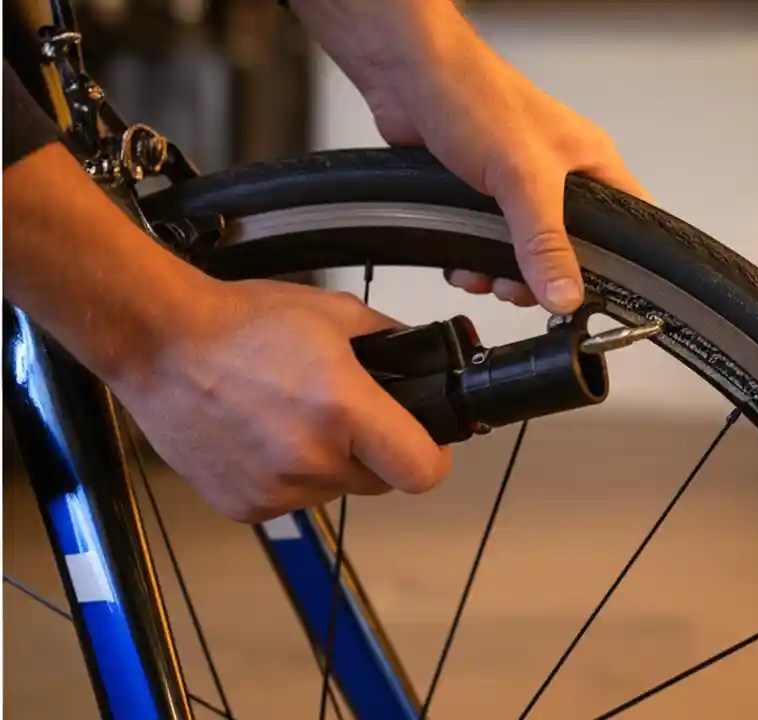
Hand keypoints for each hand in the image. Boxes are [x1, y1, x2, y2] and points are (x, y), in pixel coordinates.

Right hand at [107, 278, 450, 522]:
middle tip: (344, 414)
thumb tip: (424, 356)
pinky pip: (293, 499)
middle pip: (380, 480)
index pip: (422, 470)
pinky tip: (264, 435)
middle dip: (374, 451)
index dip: (432, 455)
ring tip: (293, 416)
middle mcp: (312, 459)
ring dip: (329, 463)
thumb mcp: (335, 314)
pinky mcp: (245, 507)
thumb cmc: (242, 323)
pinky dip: (289, 476)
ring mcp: (276, 490)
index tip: (426, 439)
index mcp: (342, 410)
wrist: (160, 345)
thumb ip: (391, 339)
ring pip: (335, 490)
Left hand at [292, 0, 651, 313]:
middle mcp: (559, 178)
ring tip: (484, 276)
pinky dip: (473, 262)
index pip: (629, 222)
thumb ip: (545, 242)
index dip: (625, 261)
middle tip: (524, 288)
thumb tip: (566, 294)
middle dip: (544, 278)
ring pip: (525, 254)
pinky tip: (460, 263)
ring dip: (501, 274)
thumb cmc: (474, 94)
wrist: (407, 75)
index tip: (602, 293)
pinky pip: (485, 246)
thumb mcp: (523, 178)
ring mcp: (518, 189)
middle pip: (571, 251)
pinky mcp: (478, 198)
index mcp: (590, 165)